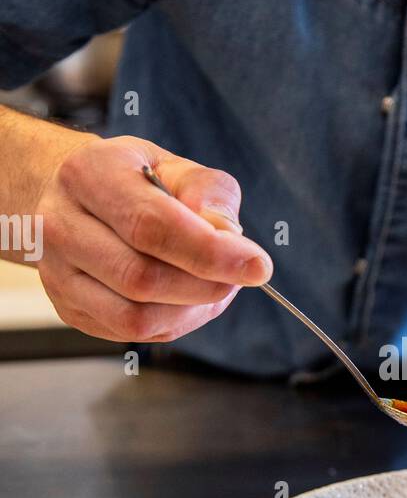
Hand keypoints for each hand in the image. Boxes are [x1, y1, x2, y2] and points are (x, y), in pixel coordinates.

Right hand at [36, 134, 272, 341]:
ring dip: (192, 310)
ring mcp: (58, 274)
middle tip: (240, 276)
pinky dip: (173, 323)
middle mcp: (60, 227)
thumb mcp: (172, 165)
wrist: (70, 195)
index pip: (150, 225)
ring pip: (134, 317)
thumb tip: (227, 235)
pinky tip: (189, 300)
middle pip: (141, 278)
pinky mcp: (68, 308)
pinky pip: (129, 333)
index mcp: (87, 176)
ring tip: (216, 286)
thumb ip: (209, 191)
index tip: (257, 264)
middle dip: (206, 285)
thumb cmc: (130, 179)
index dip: (209, 252)